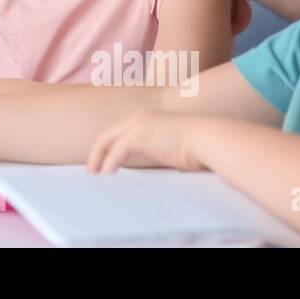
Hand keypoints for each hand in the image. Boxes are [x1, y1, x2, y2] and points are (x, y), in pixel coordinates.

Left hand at [87, 110, 210, 172]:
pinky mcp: (138, 137)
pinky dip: (107, 167)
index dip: (108, 149)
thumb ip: (162, 152)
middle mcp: (138, 119)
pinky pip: (115, 154)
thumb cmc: (200, 146)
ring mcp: (136, 126)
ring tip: (94, 179)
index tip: (103, 165)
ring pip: (105, 143)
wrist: (208, 138)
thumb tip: (164, 168)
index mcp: (146, 119)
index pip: (118, 133)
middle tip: (91, 173)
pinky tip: (105, 179)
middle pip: (106, 136)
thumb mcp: (174, 146)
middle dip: (95, 155)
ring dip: (97, 162)